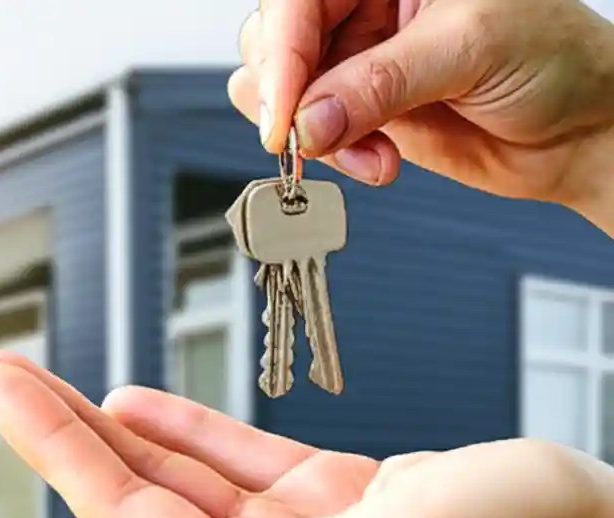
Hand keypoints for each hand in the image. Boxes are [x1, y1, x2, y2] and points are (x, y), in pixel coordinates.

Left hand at [0, 350, 613, 517]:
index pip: (127, 517)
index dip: (55, 446)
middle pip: (132, 493)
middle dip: (58, 428)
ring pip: (174, 473)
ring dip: (105, 425)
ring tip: (43, 379)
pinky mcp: (328, 506)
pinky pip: (232, 461)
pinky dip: (182, 428)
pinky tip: (134, 403)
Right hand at [230, 0, 613, 233]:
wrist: (582, 130)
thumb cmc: (556, 59)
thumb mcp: (469, 49)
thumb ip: (381, 83)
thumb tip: (309, 120)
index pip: (300, 0)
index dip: (283, 50)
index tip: (285, 109)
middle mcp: (366, 6)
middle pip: (277, 39)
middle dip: (288, 95)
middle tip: (307, 136)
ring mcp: (359, 59)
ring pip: (283, 91)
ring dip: (311, 134)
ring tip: (365, 152)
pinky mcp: (358, 109)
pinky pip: (309, 131)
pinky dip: (330, 155)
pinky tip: (376, 161)